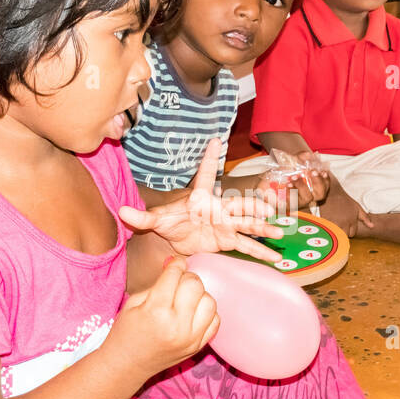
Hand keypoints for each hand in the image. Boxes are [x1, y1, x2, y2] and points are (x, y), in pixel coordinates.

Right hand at [109, 257, 219, 375]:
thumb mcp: (134, 303)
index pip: (175, 275)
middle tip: (178, 283)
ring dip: (199, 296)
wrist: (126, 365)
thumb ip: (157, 283)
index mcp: (156, 311)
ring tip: (186, 300)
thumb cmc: (126, 331)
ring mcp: (190, 338)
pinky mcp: (198, 347)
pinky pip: (215, 320)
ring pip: (210, 301)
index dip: (175, 265)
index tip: (175, 264)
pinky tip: (193, 314)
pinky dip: (206, 313)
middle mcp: (177, 325)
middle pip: (195, 285)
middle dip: (187, 278)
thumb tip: (177, 264)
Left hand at [118, 138, 282, 260]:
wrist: (177, 241)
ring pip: (248, 224)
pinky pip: (247, 246)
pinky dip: (261, 251)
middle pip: (238, 205)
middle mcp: (218, 209)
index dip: (209, 158)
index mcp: (201, 198)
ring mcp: (226, 224)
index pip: (205, 176)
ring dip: (263, 228)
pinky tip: (276, 257)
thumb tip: (120, 211)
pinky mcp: (229, 240)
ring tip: (279, 233)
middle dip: (253, 206)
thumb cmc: (170, 223)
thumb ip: (141, 217)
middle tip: (268, 208)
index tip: (215, 140)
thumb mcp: (155, 221)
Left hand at [259, 152, 329, 208]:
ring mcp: (300, 202)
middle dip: (317, 182)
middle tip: (309, 172)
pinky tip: (285, 187)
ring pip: (307, 198)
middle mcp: (309, 195)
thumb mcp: (291, 162)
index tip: (321, 171)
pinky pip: (292, 204)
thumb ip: (300, 158)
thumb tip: (307, 155)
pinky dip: (289, 195)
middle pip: (320, 194)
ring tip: (292, 178)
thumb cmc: (283, 172)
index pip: (325, 185)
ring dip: (301, 187)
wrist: (266, 182)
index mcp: (313, 186)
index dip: (326, 179)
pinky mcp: (289, 206)